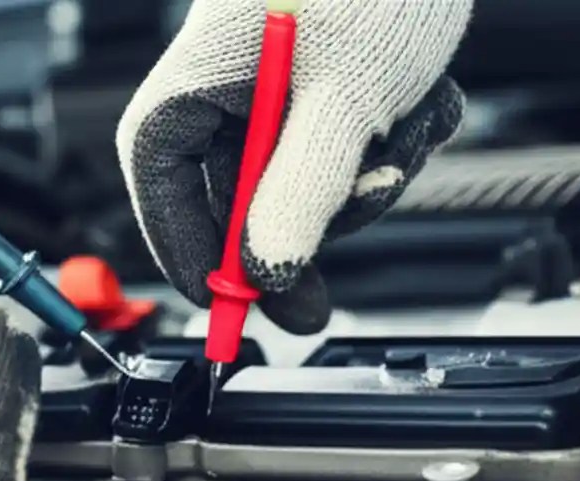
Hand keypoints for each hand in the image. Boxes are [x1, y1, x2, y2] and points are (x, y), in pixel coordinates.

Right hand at [118, 0, 472, 332]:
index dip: (188, 252)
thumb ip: (299, 193)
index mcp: (197, 78)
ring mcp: (283, 80)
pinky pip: (350, 144)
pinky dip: (392, 139)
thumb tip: (265, 271)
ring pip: (305, 178)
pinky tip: (419, 101)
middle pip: (238, 194)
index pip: (160, 180)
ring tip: (405, 129)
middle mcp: (230, 82)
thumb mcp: (342, 101)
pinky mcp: (334, 77)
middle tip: (319, 299)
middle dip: (300, 230)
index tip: (225, 305)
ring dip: (363, 178)